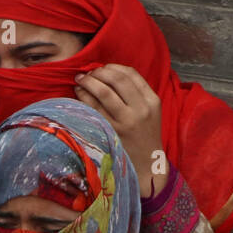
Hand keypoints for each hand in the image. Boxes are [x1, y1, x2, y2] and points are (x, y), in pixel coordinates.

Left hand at [73, 64, 164, 197]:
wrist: (148, 165)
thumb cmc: (145, 136)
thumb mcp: (150, 112)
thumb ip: (136, 93)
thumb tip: (108, 72)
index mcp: (152, 101)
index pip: (130, 74)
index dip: (112, 67)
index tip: (102, 69)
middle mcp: (141, 109)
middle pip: (116, 79)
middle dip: (98, 72)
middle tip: (89, 73)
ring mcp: (126, 122)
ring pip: (103, 92)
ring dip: (88, 81)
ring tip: (80, 80)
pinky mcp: (111, 131)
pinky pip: (93, 108)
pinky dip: (83, 97)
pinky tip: (79, 94)